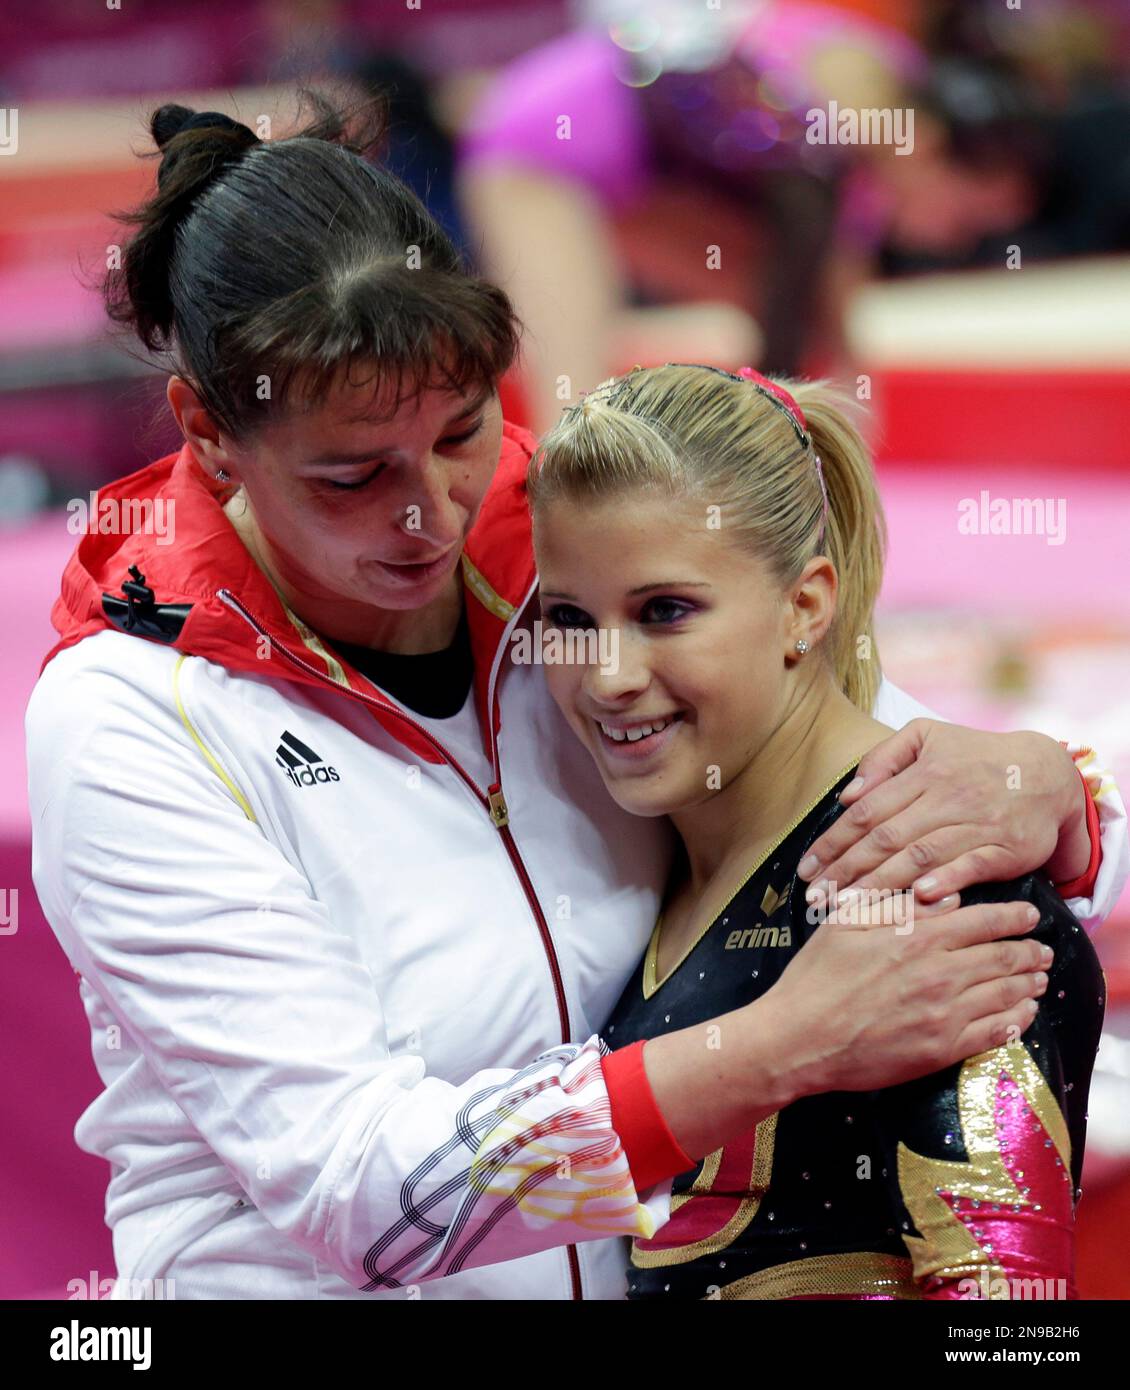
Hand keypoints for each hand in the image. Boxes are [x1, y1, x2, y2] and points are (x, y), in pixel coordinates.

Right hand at [763, 897, 1050, 1100]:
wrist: (800, 1037)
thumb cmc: (817, 976)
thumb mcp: (847, 924)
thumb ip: (899, 906)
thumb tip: (948, 895)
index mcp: (918, 938)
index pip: (984, 921)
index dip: (1013, 917)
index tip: (1029, 916)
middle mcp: (940, 975)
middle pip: (1003, 958)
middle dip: (1030, 952)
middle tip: (1042, 950)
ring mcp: (945, 1015)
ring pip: (1005, 995)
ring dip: (1028, 985)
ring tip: (1038, 980)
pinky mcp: (942, 1050)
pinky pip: (993, 1034)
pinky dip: (1015, 1022)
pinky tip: (1021, 1015)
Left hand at [797, 720, 1084, 906]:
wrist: (1046, 772)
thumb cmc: (975, 756)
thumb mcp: (928, 737)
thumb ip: (884, 759)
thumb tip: (848, 794)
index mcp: (922, 773)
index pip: (866, 812)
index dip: (834, 841)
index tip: (807, 869)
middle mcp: (946, 798)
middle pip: (885, 838)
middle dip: (846, 870)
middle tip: (815, 898)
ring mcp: (977, 823)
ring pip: (920, 856)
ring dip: (880, 885)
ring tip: (847, 908)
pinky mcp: (1006, 848)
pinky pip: (972, 866)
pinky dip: (946, 882)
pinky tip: (919, 899)